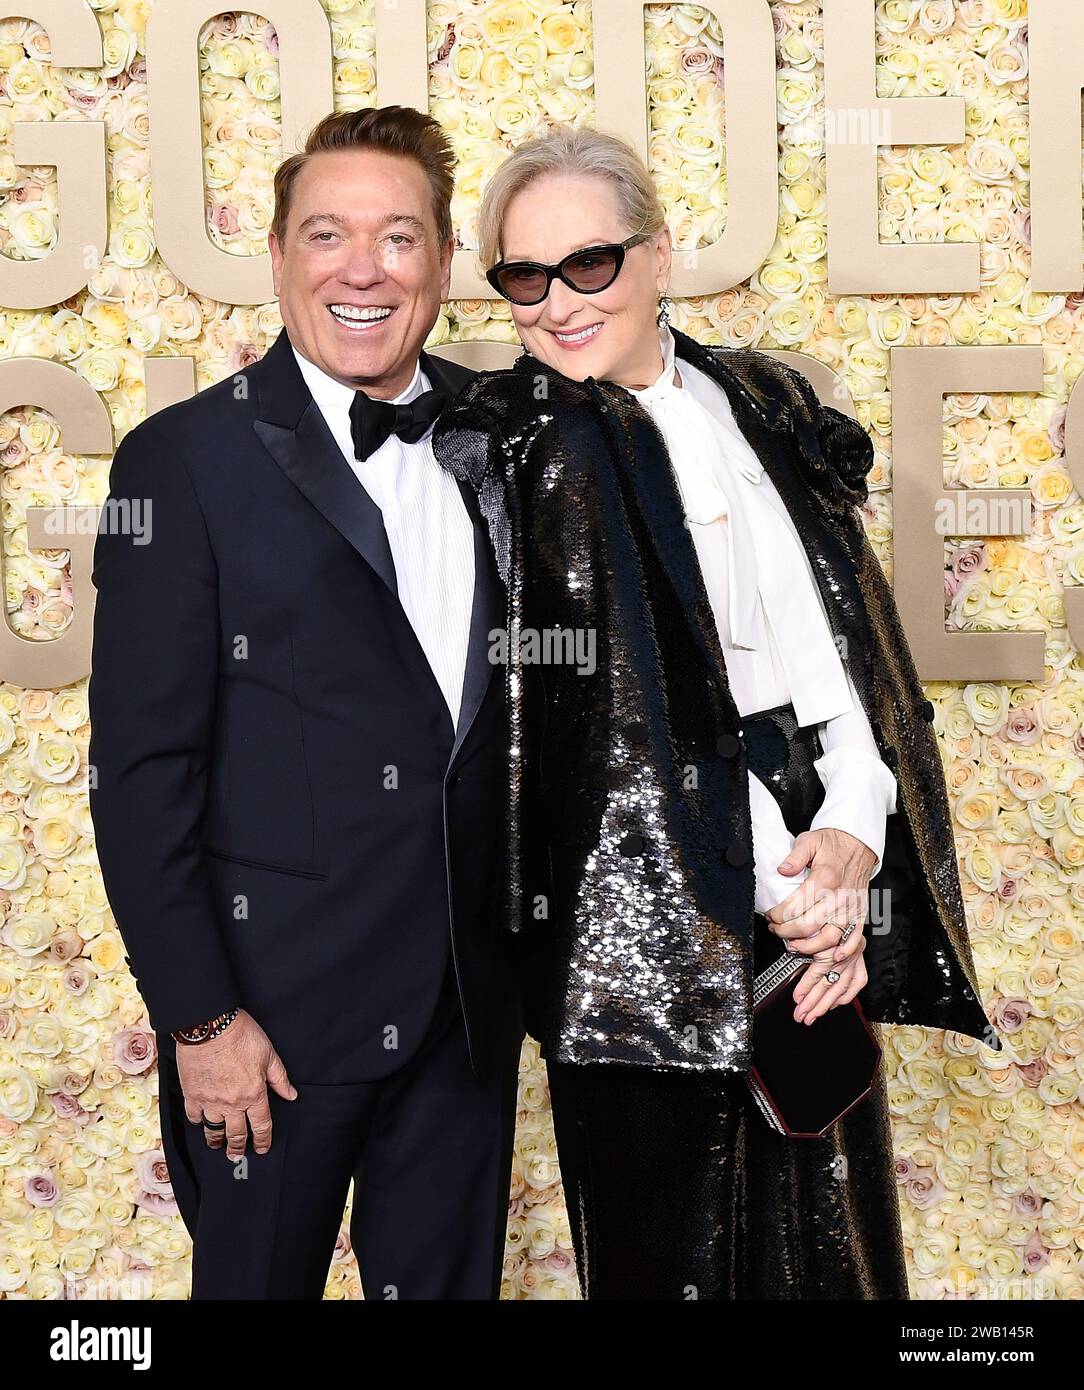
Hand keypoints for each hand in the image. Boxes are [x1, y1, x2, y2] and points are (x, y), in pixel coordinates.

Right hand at [176, 1009, 296, 1158]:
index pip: (262, 1125)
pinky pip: (194, 1116)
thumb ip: (280, 1078)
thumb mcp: (269, 1054)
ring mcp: (210, 1101)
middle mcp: (232, 1103)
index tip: (262, 1148)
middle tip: (237, 1155)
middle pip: (236, 1133)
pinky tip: (200, 1122)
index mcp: (254, 1094)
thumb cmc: (241, 1036)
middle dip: (238, 1147)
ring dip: (216, 1140)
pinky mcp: (192, 1094)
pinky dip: (198, 1122)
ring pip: (214, 1130)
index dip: (263, 1140)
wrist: (210, 1026)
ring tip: (217, 1145)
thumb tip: (291, 1095)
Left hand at [762, 826, 876, 1018]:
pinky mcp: (859, 913)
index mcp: (825, 878)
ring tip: (792, 944)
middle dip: (786, 933)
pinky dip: (843, 950)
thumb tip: (781, 870)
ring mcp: (851, 907)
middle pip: (809, 926)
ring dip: (808, 946)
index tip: (770, 915)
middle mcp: (840, 895)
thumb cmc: (832, 843)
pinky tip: (831, 955)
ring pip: (830, 938)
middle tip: (775, 929)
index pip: (796, 906)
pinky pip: (854, 938)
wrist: (858, 844)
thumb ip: (794, 856)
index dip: (778, 915)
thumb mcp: (809, 840)